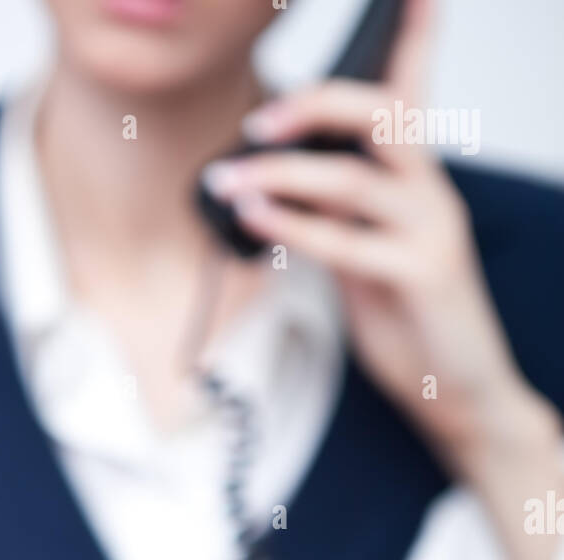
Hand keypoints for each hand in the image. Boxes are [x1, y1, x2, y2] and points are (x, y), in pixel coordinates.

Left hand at [202, 0, 557, 486]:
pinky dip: (295, 227)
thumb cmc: (413, 325)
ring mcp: (431, 232)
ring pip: (353, 177)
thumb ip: (336, 219)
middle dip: (315, 104)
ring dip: (279, 176)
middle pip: (381, 115)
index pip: (413, 93)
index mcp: (419, 182)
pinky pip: (347, 241)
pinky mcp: (421, 275)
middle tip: (257, 122)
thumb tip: (284, 189)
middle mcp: (431, 195)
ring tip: (228, 183)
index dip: (414, 36)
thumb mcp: (365, 262)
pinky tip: (257, 218)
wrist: (460, 394)